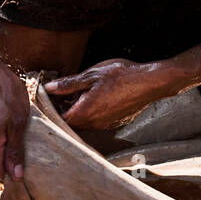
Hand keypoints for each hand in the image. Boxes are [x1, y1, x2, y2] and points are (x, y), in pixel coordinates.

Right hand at [0, 60, 29, 180]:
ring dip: (4, 144)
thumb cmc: (5, 94)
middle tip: (24, 140)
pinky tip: (6, 123)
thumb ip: (15, 152)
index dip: (13, 173)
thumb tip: (16, 176)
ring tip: (15, 128)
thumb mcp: (18, 123)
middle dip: (10, 157)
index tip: (27, 165)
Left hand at [44, 58, 177, 129]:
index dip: (52, 108)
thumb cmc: (123, 76)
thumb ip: (69, 84)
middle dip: (65, 109)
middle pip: (71, 122)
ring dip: (80, 111)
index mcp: (85, 111)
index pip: (59, 117)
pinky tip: (99, 97)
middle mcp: (94, 123)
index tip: (52, 96)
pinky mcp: (115, 123)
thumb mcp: (92, 75)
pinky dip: (93, 112)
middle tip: (65, 93)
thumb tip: (50, 88)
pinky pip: (97, 121)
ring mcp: (106, 125)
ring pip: (84, 122)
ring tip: (84, 93)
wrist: (150, 82)